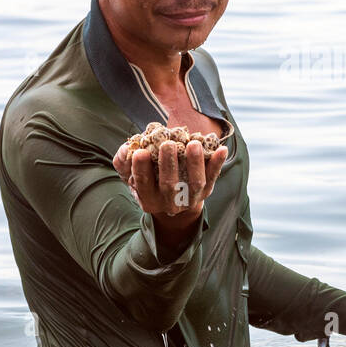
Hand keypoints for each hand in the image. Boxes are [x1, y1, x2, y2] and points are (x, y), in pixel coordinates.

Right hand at [113, 139, 227, 219]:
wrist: (174, 197)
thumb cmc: (149, 179)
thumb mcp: (131, 173)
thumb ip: (124, 161)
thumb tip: (126, 149)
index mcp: (148, 199)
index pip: (143, 184)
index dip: (141, 169)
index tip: (140, 152)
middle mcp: (169, 203)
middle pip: (169, 185)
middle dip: (168, 164)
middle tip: (167, 144)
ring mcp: (190, 198)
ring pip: (194, 183)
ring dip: (195, 163)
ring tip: (193, 143)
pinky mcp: (206, 190)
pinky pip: (213, 176)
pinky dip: (218, 163)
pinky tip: (222, 149)